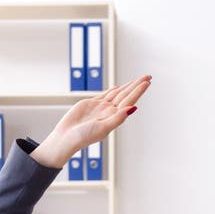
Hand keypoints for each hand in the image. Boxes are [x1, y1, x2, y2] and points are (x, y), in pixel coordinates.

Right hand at [32, 75, 151, 168]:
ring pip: (117, 94)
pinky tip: (118, 87)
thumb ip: (118, 118)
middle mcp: (110, 112)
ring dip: (127, 87)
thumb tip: (133, 108)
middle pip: (126, 95)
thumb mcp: (103, 127)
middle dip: (137, 86)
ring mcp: (101, 108)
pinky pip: (105, 95)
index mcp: (115, 117)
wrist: (66, 137)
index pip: (130, 100)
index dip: (139, 91)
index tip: (147, 82)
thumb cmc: (84, 136)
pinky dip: (113, 91)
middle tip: (148, 76)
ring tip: (137, 80)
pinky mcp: (91, 104)